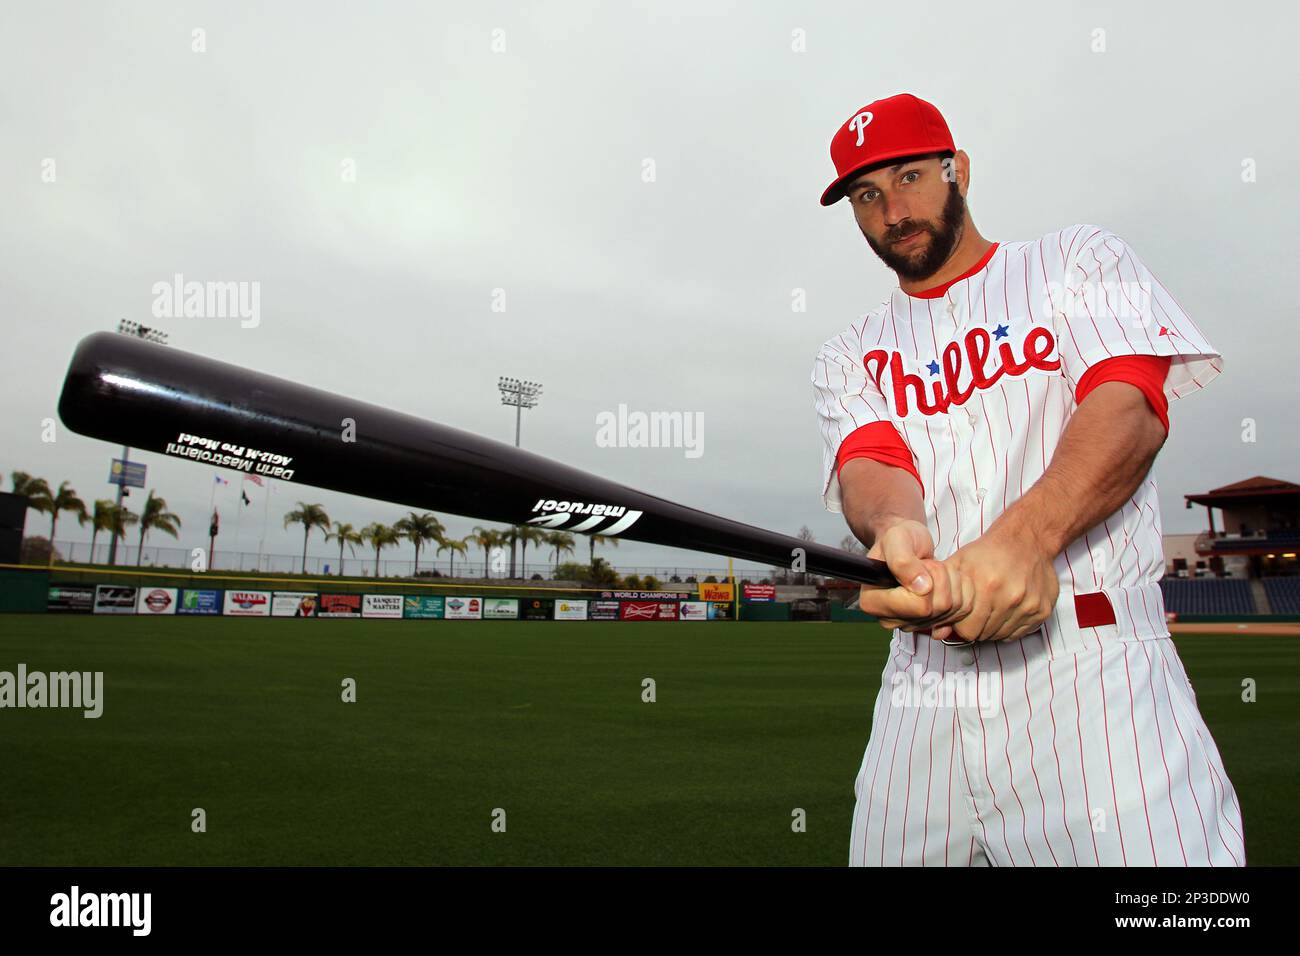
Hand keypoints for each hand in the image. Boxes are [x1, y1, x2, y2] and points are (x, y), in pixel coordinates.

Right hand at [858, 519, 973, 641]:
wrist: (909, 544)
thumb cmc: (899, 539)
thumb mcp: (896, 539)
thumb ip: (903, 561)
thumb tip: (921, 587)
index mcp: (872, 602)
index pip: (918, 606)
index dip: (927, 582)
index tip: (920, 565)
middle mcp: (888, 619)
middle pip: (935, 610)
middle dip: (939, 580)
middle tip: (927, 565)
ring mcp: (910, 624)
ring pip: (950, 610)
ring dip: (949, 583)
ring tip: (934, 569)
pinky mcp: (929, 624)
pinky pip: (960, 612)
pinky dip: (959, 592)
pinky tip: (945, 581)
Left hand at [941, 519, 1059, 641]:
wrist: (1027, 538)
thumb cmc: (990, 551)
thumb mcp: (959, 563)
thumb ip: (943, 592)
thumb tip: (935, 628)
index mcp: (986, 586)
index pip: (966, 629)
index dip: (959, 625)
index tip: (960, 617)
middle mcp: (1010, 597)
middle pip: (984, 634)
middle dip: (975, 627)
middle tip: (974, 614)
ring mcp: (1028, 605)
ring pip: (1001, 635)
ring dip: (992, 627)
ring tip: (989, 609)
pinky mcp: (1042, 610)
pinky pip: (1019, 633)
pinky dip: (1009, 626)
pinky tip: (1004, 611)